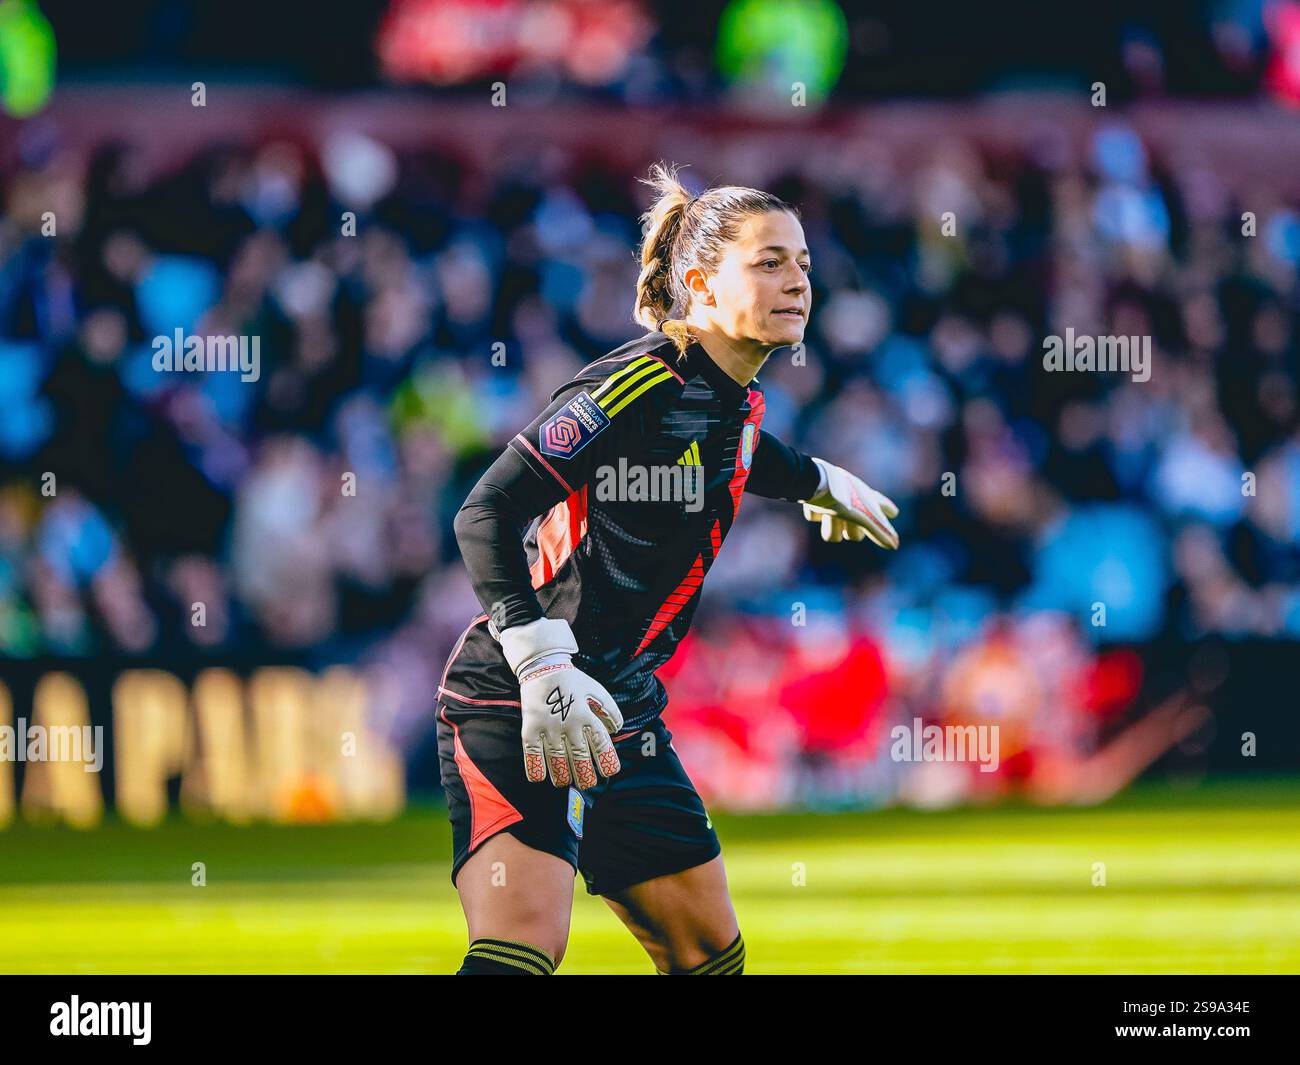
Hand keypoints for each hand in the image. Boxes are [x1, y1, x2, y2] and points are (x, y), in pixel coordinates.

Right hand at [497, 617, 622, 787]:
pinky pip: (532, 754)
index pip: (601, 743)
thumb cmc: (573, 681)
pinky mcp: (530, 728)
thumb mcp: (597, 690)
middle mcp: (569, 723)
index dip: (607, 760)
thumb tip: (615, 730)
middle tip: (588, 783)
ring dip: (563, 776)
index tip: (609, 772)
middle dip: (586, 775)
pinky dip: (535, 768)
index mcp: (587, 714)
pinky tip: (540, 778)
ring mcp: (549, 727)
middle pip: (580, 757)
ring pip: (558, 760)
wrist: (543, 666)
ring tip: (566, 782)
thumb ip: (610, 710)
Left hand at [801, 457, 899, 547]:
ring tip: (830, 514)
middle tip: (847, 519)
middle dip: (851, 530)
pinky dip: (818, 516)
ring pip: (835, 534)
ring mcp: (833, 502)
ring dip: (832, 526)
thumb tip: (895, 545)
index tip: (893, 512)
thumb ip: (880, 532)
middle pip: (855, 532)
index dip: (886, 509)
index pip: (882, 504)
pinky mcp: (816, 504)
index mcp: (865, 497)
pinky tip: (818, 507)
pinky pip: (818, 520)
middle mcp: (851, 498)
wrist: (816, 485)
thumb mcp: (865, 518)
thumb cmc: (845, 500)